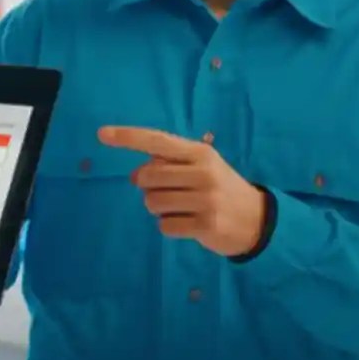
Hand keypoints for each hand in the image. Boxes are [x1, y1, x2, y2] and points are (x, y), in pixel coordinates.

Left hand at [99, 126, 267, 257]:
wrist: (257, 219)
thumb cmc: (220, 187)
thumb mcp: (201, 166)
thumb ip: (169, 164)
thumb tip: (135, 175)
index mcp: (199, 152)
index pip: (156, 140)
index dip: (127, 137)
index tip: (101, 134)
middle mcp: (202, 172)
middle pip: (148, 176)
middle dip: (147, 186)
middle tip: (166, 191)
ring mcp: (205, 200)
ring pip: (152, 202)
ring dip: (158, 208)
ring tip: (179, 208)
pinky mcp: (205, 226)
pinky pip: (164, 226)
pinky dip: (169, 226)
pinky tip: (187, 223)